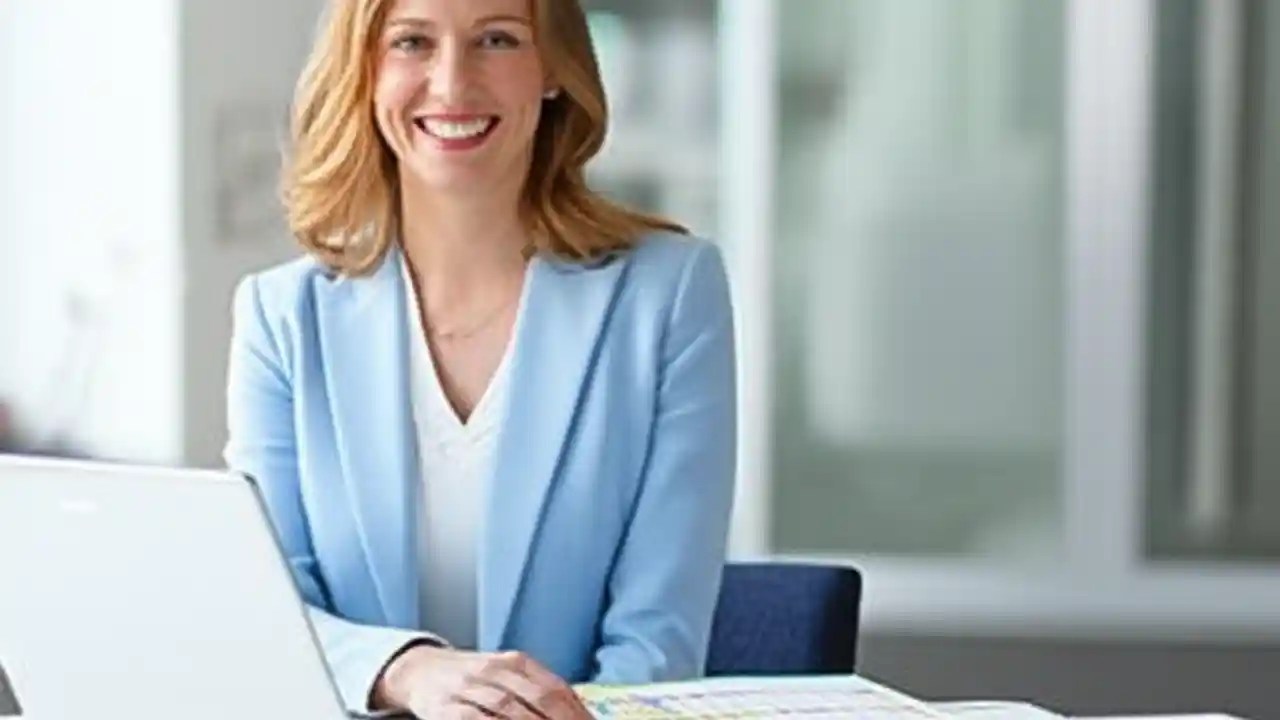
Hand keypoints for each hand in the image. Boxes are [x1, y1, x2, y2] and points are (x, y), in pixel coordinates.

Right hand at [373, 645, 594, 718]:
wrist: (421, 669)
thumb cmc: (473, 678)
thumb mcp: (505, 674)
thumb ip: (536, 689)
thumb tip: (575, 711)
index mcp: (516, 661)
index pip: (556, 687)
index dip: (577, 711)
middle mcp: (494, 669)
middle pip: (537, 698)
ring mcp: (469, 687)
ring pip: (508, 708)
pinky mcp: (445, 706)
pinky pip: (473, 718)